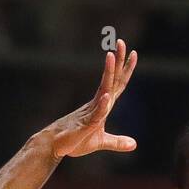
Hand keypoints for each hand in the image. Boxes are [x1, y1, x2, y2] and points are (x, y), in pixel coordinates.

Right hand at [43, 39, 137, 159]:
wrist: (55, 146)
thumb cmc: (75, 140)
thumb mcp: (101, 142)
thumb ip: (117, 142)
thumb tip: (133, 145)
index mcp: (103, 106)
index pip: (117, 85)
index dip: (126, 70)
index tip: (133, 53)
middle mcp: (97, 104)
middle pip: (111, 80)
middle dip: (118, 62)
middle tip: (122, 42)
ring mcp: (90, 112)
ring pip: (103, 91)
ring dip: (108, 74)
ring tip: (112, 56)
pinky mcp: (84, 125)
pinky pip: (95, 114)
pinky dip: (101, 106)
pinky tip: (106, 96)